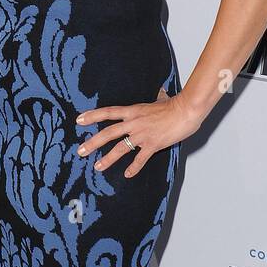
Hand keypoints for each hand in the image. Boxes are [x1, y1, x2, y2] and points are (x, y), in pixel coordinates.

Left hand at [75, 88, 201, 177]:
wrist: (186, 110)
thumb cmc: (175, 104)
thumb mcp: (160, 98)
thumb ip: (156, 98)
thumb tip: (160, 92)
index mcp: (133, 111)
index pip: (108, 112)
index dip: (92, 116)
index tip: (79, 120)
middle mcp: (134, 123)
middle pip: (108, 133)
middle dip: (93, 142)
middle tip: (80, 151)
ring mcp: (143, 134)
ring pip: (120, 148)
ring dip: (108, 159)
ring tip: (98, 167)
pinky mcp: (153, 144)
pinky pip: (140, 158)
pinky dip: (134, 167)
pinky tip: (127, 174)